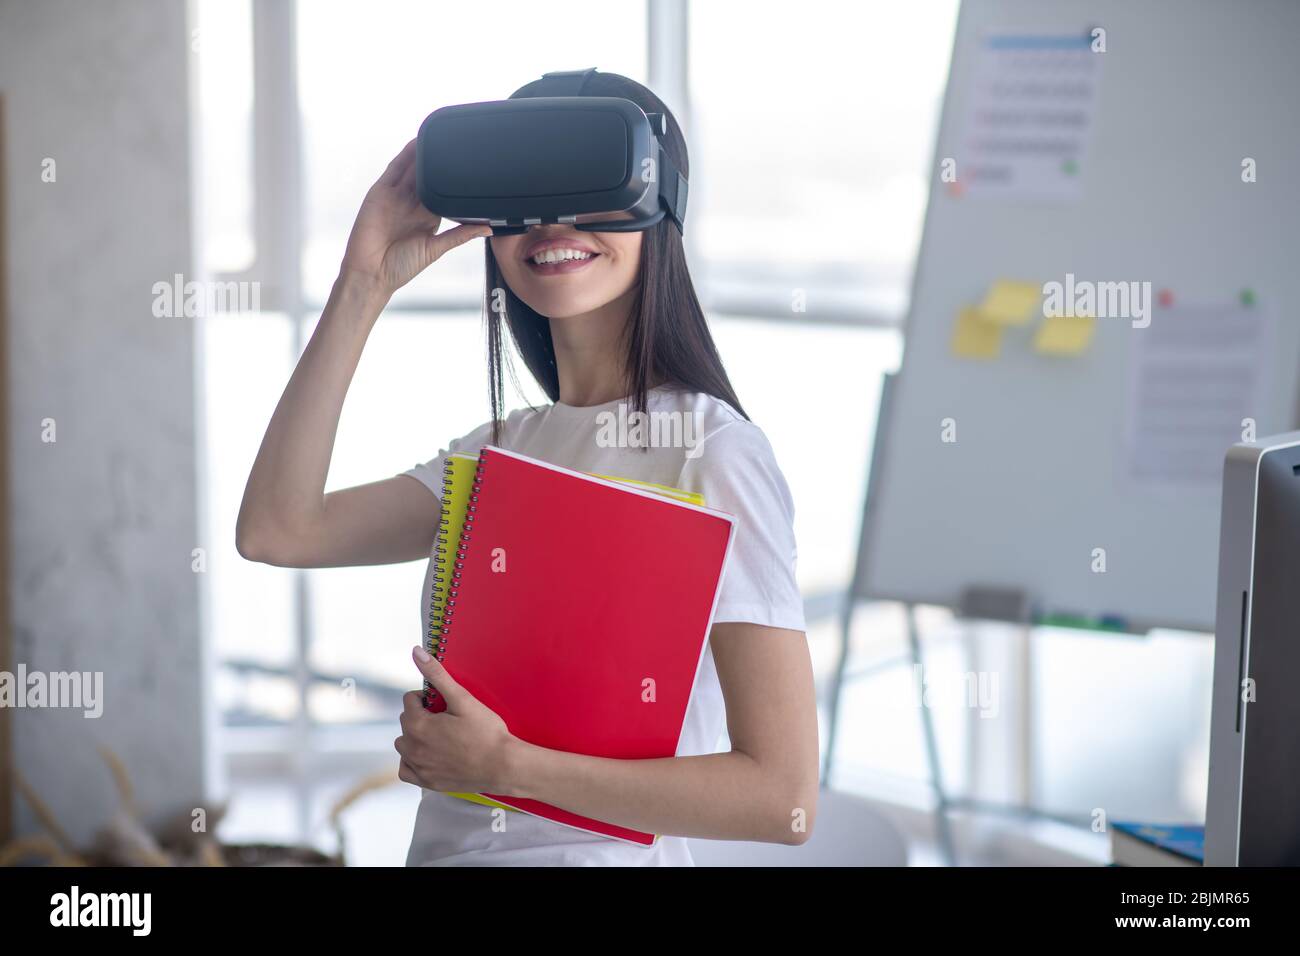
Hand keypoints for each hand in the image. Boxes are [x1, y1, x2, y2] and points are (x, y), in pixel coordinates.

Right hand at [339, 139, 491, 297]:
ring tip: (438, 134)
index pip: (443, 190)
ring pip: (411, 168)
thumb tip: (487, 228)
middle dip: (439, 160)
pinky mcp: (380, 193)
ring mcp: (395, 196)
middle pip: (427, 175)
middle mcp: (411, 204)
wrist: (372, 273)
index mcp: (427, 216)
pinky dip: (404, 156)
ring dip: (423, 152)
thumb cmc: (401, 267)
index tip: (470, 164)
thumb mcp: (436, 249)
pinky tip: (415, 144)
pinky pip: (393, 170)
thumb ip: (459, 235)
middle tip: (458, 141)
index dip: (453, 177)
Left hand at [395, 646, 520, 794]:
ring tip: (441, 735)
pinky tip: (429, 755)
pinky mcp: (426, 782)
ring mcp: (418, 767)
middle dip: (422, 716)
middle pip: (406, 721)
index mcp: (417, 724)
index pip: (409, 700)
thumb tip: (416, 651)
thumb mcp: (462, 699)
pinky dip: (412, 761)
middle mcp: (412, 747)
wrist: (503, 765)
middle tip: (448, 718)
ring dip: (416, 737)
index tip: (445, 703)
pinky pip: (406, 769)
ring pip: (404, 745)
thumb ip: (437, 675)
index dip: (428, 698)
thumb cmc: (486, 731)